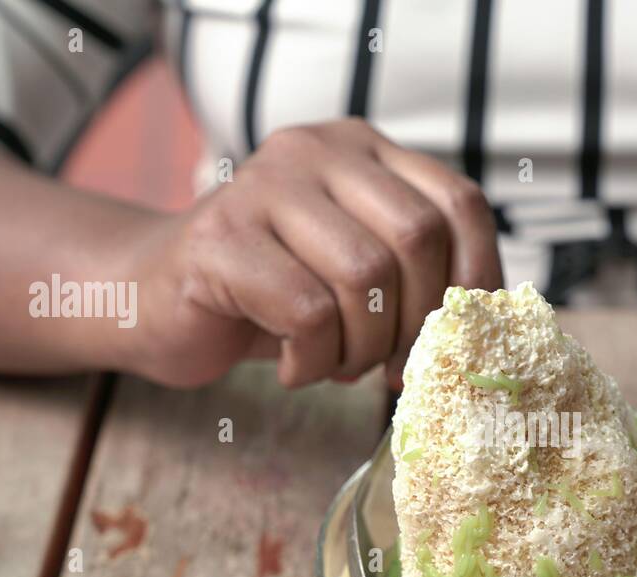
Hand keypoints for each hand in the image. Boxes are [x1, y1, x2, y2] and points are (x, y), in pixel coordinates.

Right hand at [115, 118, 502, 388]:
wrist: (155, 300)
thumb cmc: (272, 296)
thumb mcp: (358, 275)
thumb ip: (416, 276)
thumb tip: (481, 328)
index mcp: (363, 150)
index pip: (461, 204)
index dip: (477, 281)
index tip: (458, 338)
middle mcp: (315, 151)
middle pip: (417, 238)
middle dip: (416, 323)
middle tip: (392, 367)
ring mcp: (262, 186)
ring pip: (365, 277)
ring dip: (363, 348)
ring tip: (336, 364)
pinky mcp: (220, 238)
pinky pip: (307, 313)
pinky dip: (313, 362)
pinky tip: (292, 367)